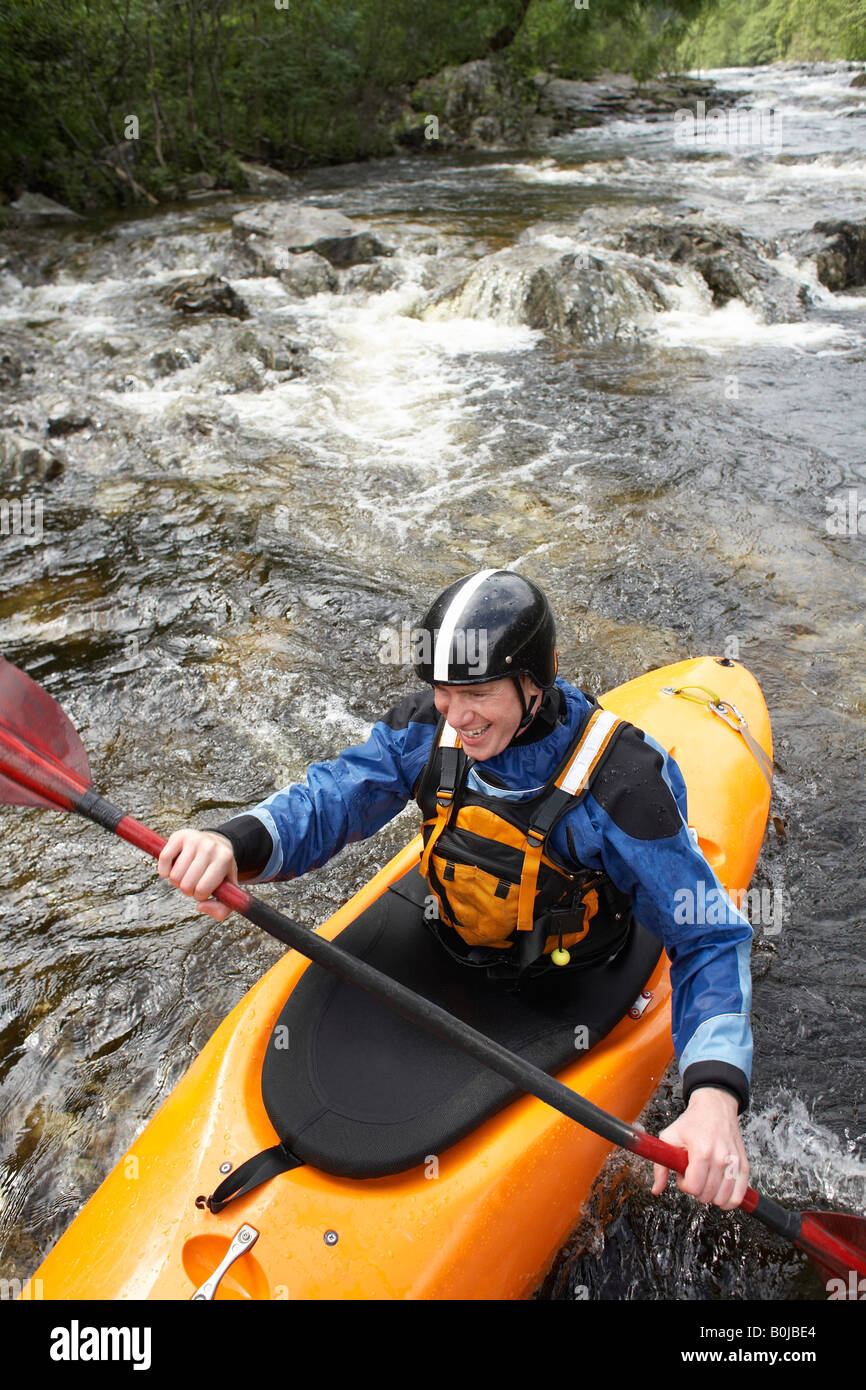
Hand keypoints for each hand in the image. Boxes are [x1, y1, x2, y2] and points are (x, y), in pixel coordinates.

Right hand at [157, 829, 238, 921]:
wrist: (216, 845)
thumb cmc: (220, 873)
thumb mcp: (228, 892)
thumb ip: (221, 910)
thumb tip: (200, 906)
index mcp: (224, 859)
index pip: (202, 889)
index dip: (199, 896)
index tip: (203, 890)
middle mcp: (210, 846)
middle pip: (186, 884)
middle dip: (187, 890)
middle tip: (193, 882)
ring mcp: (194, 839)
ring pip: (174, 875)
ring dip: (176, 881)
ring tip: (185, 875)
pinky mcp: (179, 835)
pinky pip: (164, 859)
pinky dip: (164, 871)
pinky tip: (171, 870)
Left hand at [651, 1087, 749, 1209]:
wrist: (715, 1107)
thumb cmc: (692, 1122)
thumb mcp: (669, 1137)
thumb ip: (660, 1166)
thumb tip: (656, 1189)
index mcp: (702, 1151)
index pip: (693, 1187)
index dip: (684, 1185)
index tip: (683, 1174)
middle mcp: (721, 1158)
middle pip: (707, 1195)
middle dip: (697, 1189)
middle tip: (694, 1174)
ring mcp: (734, 1162)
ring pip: (723, 1199)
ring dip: (712, 1195)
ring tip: (706, 1179)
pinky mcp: (743, 1165)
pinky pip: (739, 1195)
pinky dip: (729, 1200)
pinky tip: (721, 1192)